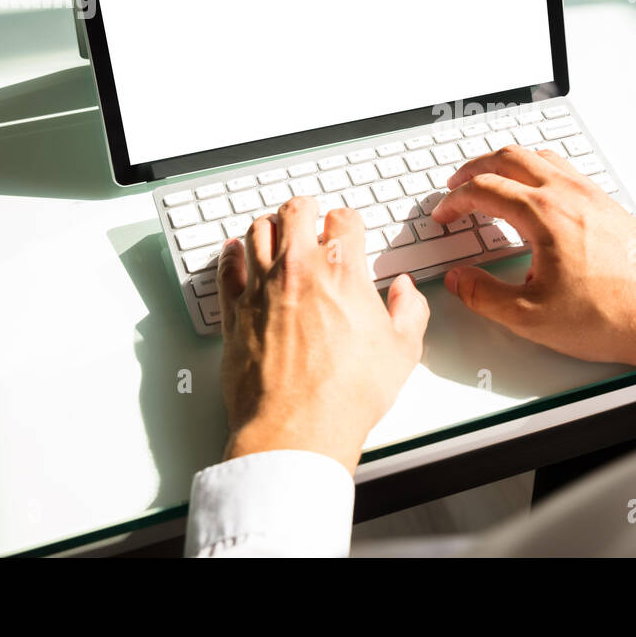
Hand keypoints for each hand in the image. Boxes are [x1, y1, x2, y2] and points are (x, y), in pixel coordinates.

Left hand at [215, 196, 429, 472]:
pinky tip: (234, 253)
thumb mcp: (402, 351)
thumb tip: (405, 293)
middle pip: (295, 213)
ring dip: (269, 225)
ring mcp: (261, 288)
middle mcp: (298, 269)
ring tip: (275, 228)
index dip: (349, 221)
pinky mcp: (233, 312)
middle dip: (306, 209)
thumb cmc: (346, 394)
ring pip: (256, 232)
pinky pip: (226, 269)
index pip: (344, 219)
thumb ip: (409, 311)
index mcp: (341, 270)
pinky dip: (230, 256)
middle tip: (309, 213)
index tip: (349, 228)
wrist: (299, 427)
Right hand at [430, 145, 635, 367]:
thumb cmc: (610, 316)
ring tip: (492, 181)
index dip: (455, 201)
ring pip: (539, 156)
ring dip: (507, 163)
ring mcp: (592, 194)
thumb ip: (483, 295)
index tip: (444, 216)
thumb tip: (458, 279)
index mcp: (544, 214)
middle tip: (456, 186)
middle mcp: (568, 194)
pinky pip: (564, 169)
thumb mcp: (531, 317)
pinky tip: (537, 194)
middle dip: (475, 168)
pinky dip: (537, 170)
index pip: (484, 190)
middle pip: (509, 158)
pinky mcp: (609, 204)